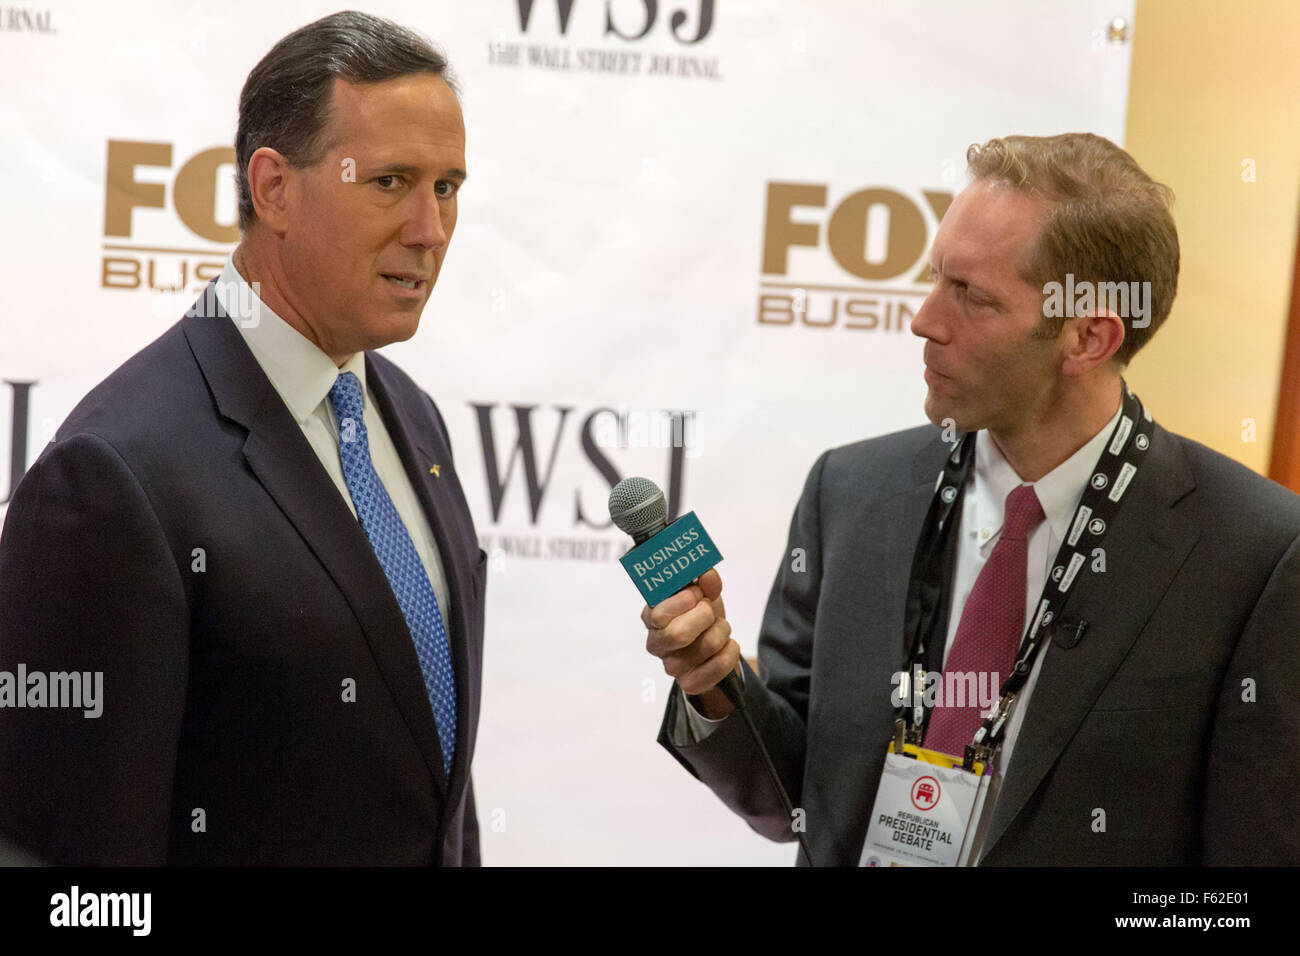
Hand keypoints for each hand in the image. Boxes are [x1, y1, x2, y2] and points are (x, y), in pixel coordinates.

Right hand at [642, 568, 740, 719]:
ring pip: (706, 646)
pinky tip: (727, 645)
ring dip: (722, 630)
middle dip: (704, 616)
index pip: (658, 613)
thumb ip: (704, 580)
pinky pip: (718, 666)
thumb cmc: (701, 615)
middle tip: (709, 610)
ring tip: (720, 626)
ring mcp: (672, 667)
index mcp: (651, 617)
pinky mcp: (690, 683)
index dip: (683, 600)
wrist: (714, 646)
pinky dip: (730, 651)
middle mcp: (657, 644)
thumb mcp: (703, 592)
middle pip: (679, 634)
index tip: (698, 592)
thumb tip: (708, 574)